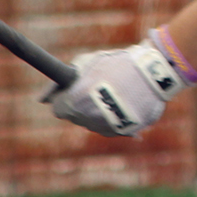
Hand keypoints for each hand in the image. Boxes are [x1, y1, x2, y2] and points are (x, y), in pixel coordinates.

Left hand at [43, 41, 189, 135]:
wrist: (154, 74)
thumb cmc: (118, 64)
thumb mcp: (87, 63)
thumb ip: (61, 80)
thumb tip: (42, 99)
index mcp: (75, 102)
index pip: (58, 107)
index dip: (64, 97)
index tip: (72, 89)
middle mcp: (87, 119)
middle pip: (75, 116)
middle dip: (81, 103)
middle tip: (96, 87)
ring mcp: (106, 129)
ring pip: (93, 123)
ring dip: (97, 110)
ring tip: (114, 92)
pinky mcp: (122, 133)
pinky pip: (111, 127)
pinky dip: (114, 118)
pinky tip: (124, 102)